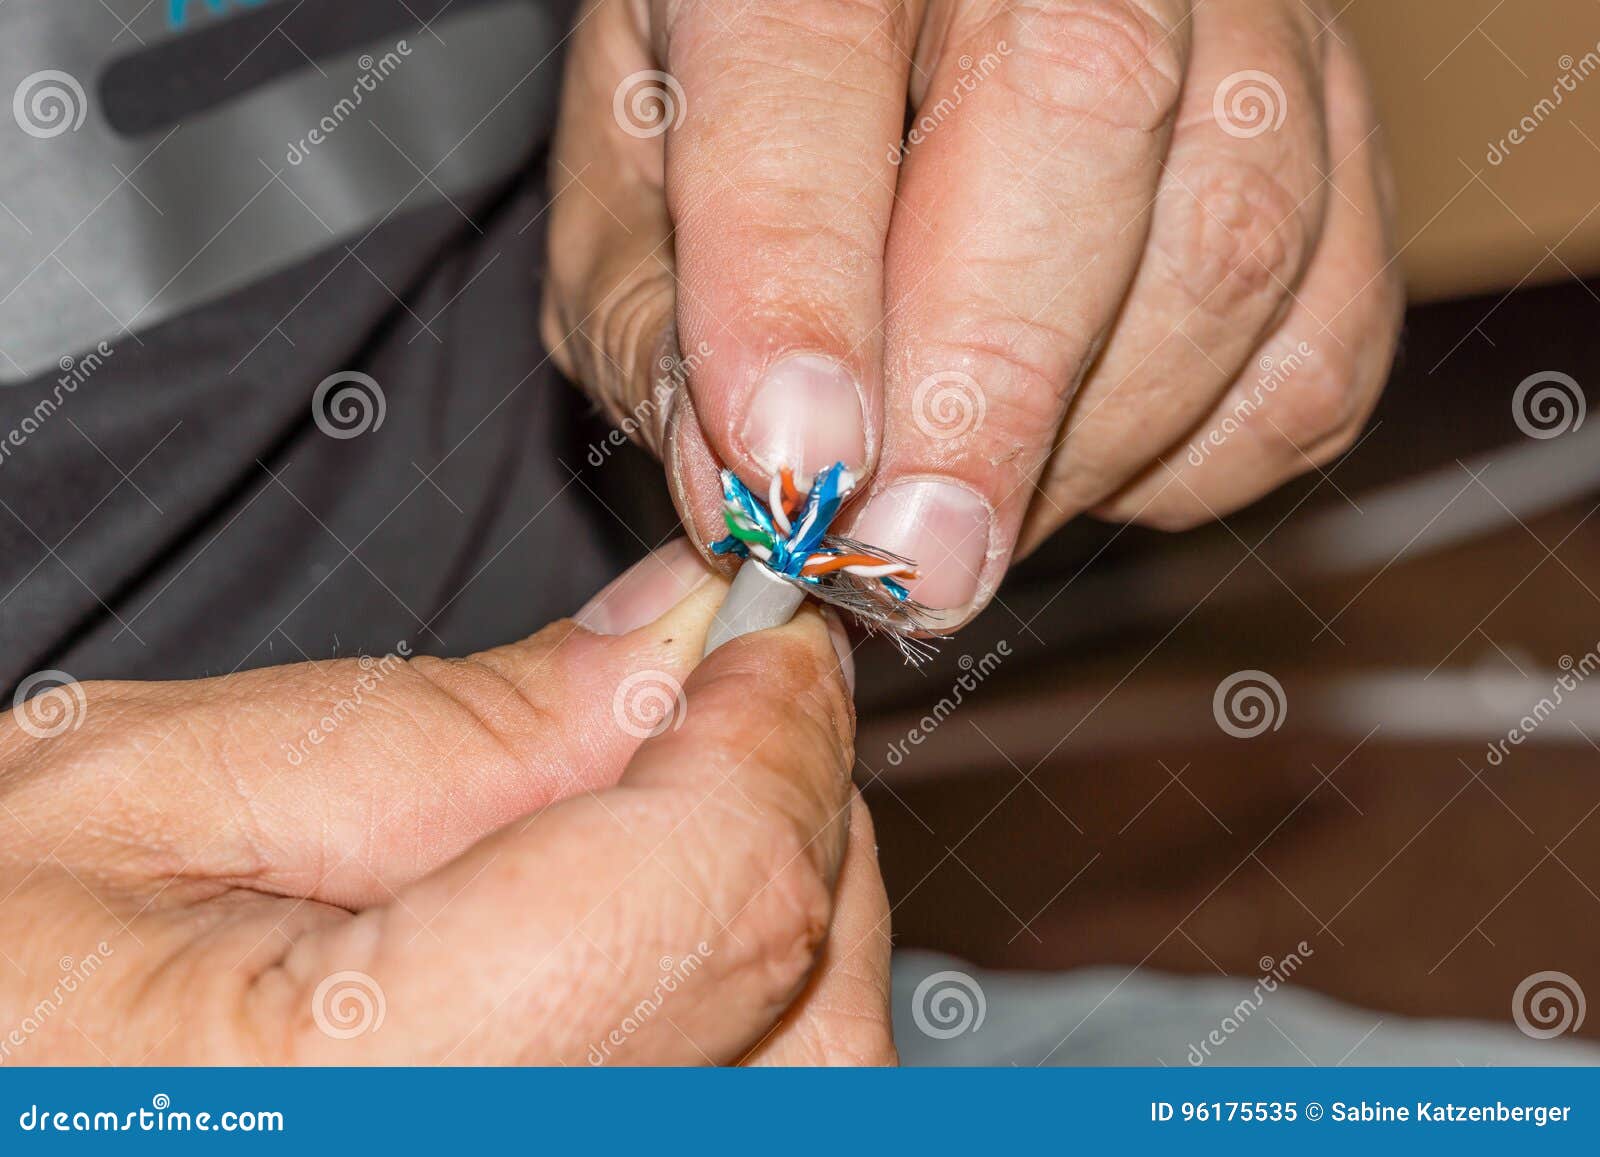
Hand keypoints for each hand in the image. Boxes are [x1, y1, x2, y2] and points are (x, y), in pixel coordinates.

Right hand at [0, 543, 890, 1064]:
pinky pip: (742, 1110)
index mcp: (386, 1098)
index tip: (760, 634)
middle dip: (788, 816)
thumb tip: (679, 636)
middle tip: (716, 699)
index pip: (718, 889)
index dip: (770, 731)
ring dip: (771, 910)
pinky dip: (741, 1004)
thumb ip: (459, 724)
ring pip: (809, 1080)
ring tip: (664, 802)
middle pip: (806, 1007)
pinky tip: (641, 922)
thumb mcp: (152, 794)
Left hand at [542, 0, 1402, 628]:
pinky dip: (1200, 454)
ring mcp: (1233, 15)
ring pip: (1227, 242)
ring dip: (1086, 443)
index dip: (800, 278)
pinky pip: (1318, 342)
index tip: (791, 466)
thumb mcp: (641, 181)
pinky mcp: (1330, 131)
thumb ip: (667, 327)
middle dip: (989, 390)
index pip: (812, 56)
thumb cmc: (755, 99)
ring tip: (969, 504)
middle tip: (916, 564)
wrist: (913, 33)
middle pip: (1080, 113)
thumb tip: (755, 493)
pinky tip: (1084, 449)